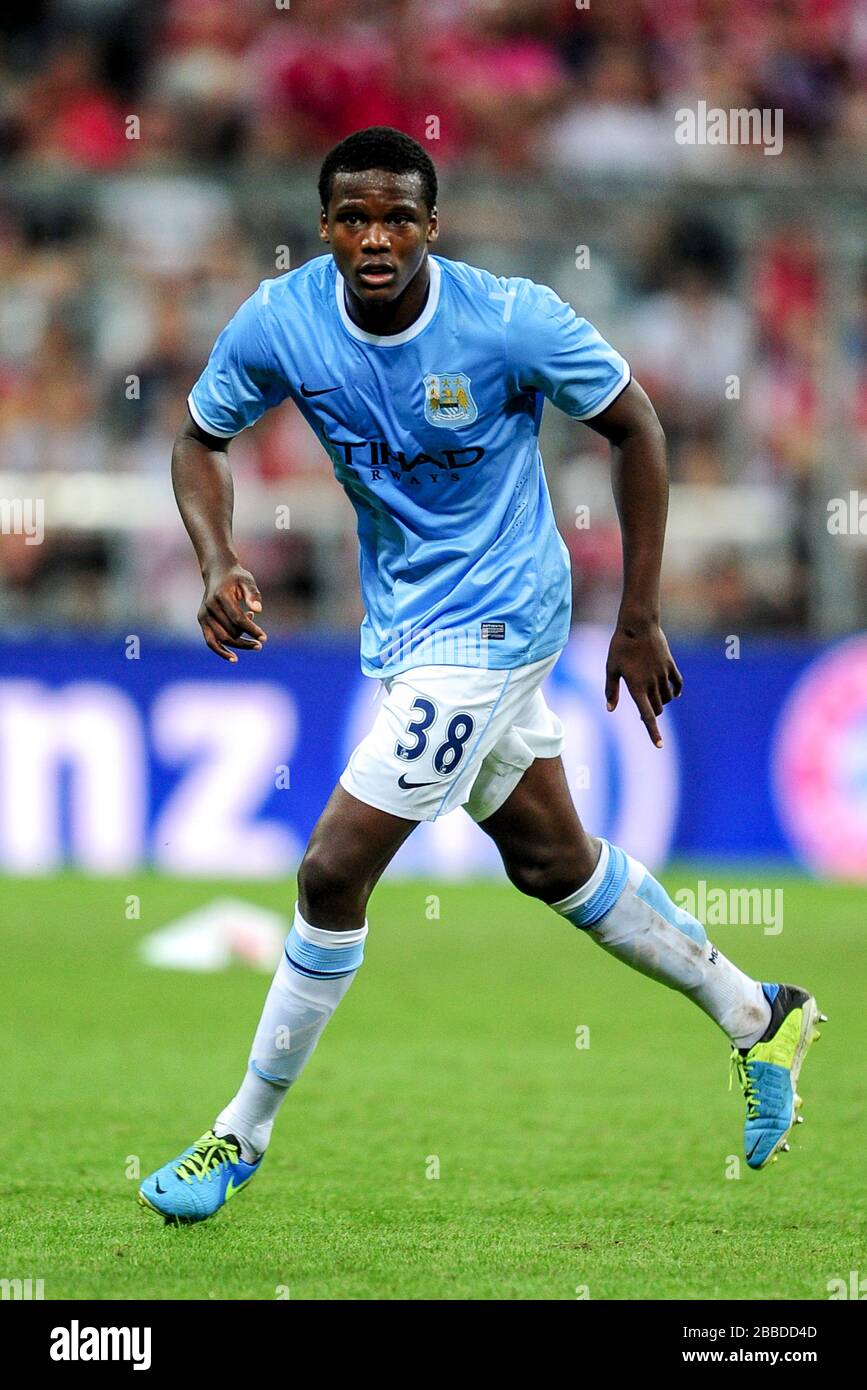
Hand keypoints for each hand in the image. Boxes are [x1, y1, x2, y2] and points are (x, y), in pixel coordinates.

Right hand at [198, 564, 266, 662]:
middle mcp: (209, 607)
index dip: (251, 629)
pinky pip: (210, 641)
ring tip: (255, 644)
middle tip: (262, 640)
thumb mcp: (247, 581)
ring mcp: (203, 615)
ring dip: (239, 644)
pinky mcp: (202, 621)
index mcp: (220, 596)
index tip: (264, 638)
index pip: (237, 618)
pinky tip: (234, 659)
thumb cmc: (236, 578)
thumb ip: (253, 594)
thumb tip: (258, 610)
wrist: (217, 573)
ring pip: (222, 638)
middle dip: (247, 638)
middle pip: (230, 631)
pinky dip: (221, 651)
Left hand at [605, 620, 682, 747]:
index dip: (653, 732)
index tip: (660, 746)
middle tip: (643, 711)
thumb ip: (611, 690)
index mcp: (636, 686)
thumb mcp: (611, 668)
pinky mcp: (671, 665)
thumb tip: (610, 709)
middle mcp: (652, 683)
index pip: (647, 715)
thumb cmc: (620, 646)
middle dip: (652, 713)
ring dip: (662, 702)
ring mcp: (663, 674)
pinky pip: (678, 684)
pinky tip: (674, 694)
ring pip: (668, 698)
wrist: (638, 624)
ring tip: (653, 697)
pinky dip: (676, 692)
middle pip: (659, 709)